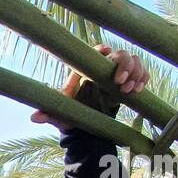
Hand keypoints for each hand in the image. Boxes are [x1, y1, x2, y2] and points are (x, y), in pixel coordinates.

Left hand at [31, 44, 149, 131]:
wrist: (88, 127)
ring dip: (136, 72)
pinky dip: (143, 78)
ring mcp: (119, 73)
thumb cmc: (71, 116)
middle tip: (120, 83)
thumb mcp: (60, 116)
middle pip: (121, 53)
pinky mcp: (130, 81)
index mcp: (87, 69)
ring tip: (129, 90)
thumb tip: (33, 117)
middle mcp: (104, 68)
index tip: (107, 53)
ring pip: (135, 60)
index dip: (103, 49)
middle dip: (124, 65)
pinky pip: (142, 72)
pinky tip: (138, 90)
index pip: (96, 51)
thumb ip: (48, 115)